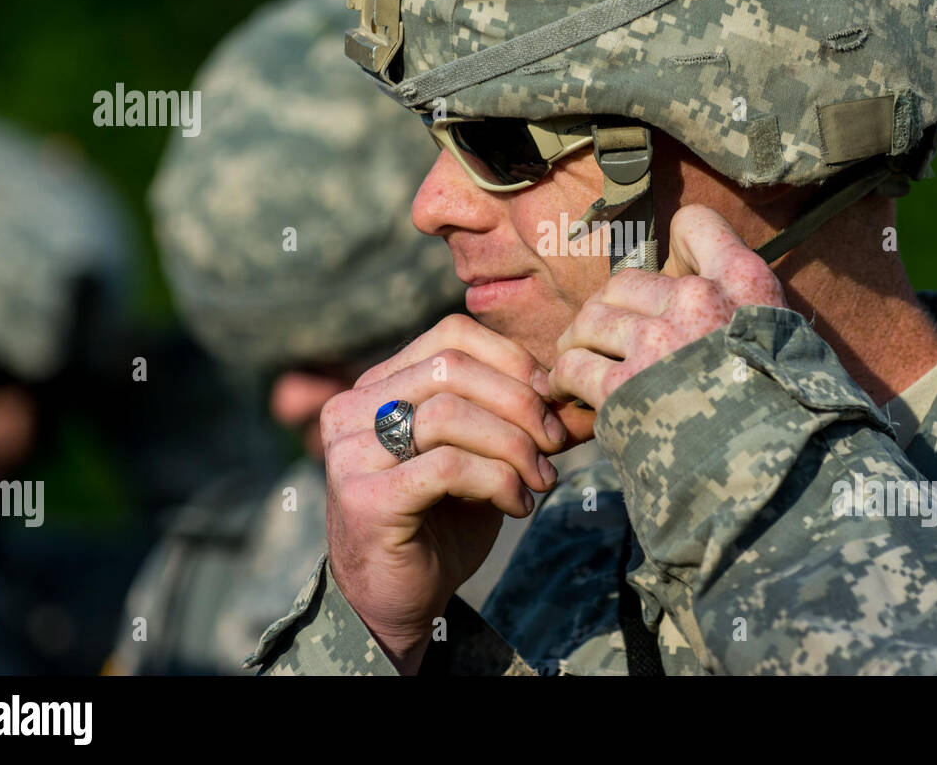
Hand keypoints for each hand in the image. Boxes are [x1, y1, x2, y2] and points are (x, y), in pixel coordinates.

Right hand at [319, 314, 567, 673]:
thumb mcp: (489, 459)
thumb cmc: (444, 522)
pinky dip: (497, 481)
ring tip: (539, 481)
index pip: (452, 336)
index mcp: (378, 386)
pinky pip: (447, 465)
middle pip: (451, 368)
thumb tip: (584, 401)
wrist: (398, 600)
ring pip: (449, 413)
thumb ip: (526, 424)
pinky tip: (516, 507)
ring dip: (513, 446)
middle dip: (519, 403)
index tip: (551, 402)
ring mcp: (351, 453)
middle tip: (555, 445)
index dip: (512, 361)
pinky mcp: (364, 497)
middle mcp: (352, 410)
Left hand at [550, 205, 785, 409]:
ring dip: (579, 340)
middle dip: (610, 307)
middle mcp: (696, 299)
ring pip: (591, 319)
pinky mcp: (624, 386)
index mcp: (742, 281)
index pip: (694, 224)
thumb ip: (745, 309)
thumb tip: (704, 300)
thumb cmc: (789, 413)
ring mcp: (656, 340)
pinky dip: (566, 377)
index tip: (666, 277)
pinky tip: (571, 391)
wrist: (779, 470)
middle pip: (625, 281)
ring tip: (578, 359)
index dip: (675, 249)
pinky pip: (575, 365)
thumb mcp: (787, 339)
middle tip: (605, 334)